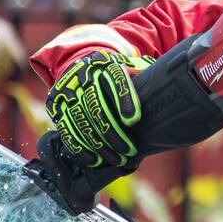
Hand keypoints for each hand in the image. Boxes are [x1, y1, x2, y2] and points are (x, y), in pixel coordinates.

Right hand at [45, 50, 154, 168]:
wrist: (82, 65)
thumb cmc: (116, 74)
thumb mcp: (131, 67)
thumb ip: (145, 76)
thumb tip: (167, 87)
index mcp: (106, 63)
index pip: (116, 80)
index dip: (124, 100)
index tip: (134, 120)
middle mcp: (84, 75)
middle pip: (97, 105)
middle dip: (113, 132)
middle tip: (128, 150)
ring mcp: (67, 90)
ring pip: (81, 120)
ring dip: (99, 144)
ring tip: (116, 158)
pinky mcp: (55, 105)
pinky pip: (66, 129)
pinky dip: (80, 147)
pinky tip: (95, 159)